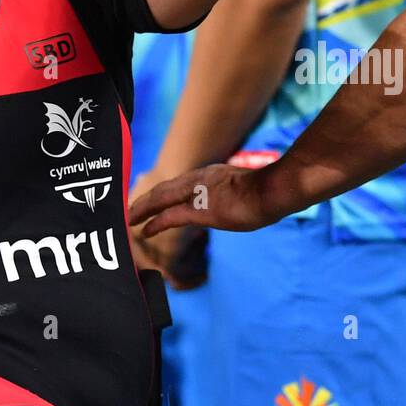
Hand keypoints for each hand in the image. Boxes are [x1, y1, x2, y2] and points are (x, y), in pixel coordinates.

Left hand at [129, 162, 280, 238]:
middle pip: (164, 189)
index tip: (152, 200)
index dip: (163, 193)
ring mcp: (198, 193)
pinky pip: (169, 217)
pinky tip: (144, 231)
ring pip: (160, 199)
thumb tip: (243, 202)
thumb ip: (237, 193)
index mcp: (211, 175)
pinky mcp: (200, 210)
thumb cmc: (272, 191)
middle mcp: (200, 180)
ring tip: (130, 219)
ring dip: (142, 209)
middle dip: (146, 200)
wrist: (276, 190)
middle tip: (131, 209)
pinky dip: (154, 223)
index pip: (180, 184)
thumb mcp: (249, 189)